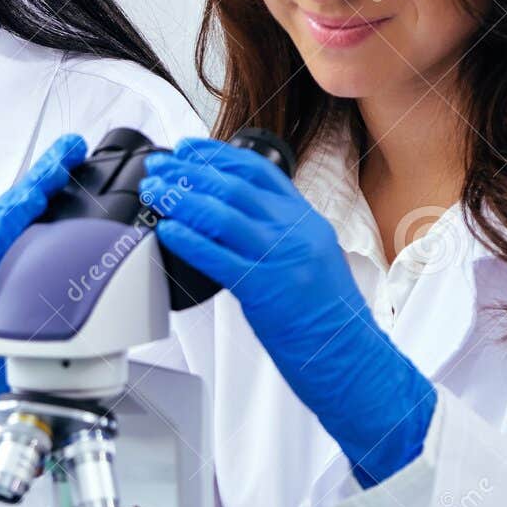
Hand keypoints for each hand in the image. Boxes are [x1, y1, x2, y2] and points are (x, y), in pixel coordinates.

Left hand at [0, 134, 87, 484]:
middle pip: (15, 215)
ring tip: (75, 154)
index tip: (34, 196)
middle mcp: (1, 273)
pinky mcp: (35, 264)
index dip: (15, 217)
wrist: (1, 385)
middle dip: (39, 180)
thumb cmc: (1, 379)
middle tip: (67, 153)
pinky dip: (57, 197)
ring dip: (49, 180)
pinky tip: (79, 178)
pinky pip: (43, 222)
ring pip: (28, 213)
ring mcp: (18, 264)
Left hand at [139, 137, 435, 485]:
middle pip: (234, 185)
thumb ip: (277, 232)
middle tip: (159, 167)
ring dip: (180, 199)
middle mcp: (294, 231)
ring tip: (155, 192)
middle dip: (189, 171)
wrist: (351, 357)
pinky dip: (188, 239)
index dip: (217, 154)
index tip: (188, 149)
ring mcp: (281, 257)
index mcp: (305, 219)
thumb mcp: (310, 256)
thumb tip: (229, 216)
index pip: (258, 170)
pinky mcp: (264, 288)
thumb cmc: (327, 315)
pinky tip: (167, 231)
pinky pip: (217, 257)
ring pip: (222, 214)